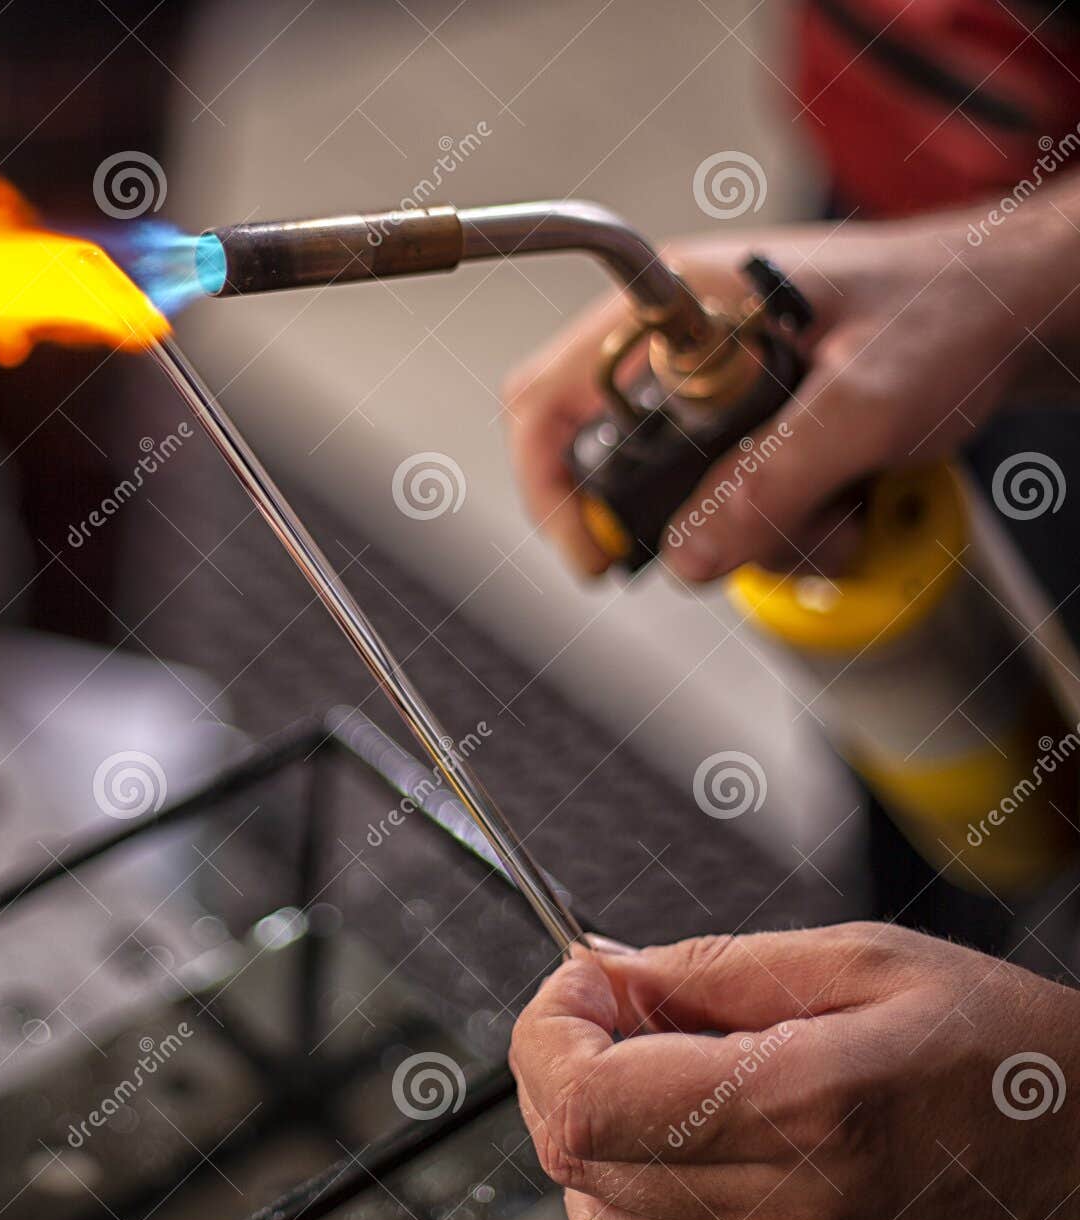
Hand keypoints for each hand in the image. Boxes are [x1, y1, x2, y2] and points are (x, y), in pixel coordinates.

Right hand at [502, 200, 1077, 580]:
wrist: (1023, 309)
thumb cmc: (952, 308)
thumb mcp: (860, 404)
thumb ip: (770, 482)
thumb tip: (688, 556)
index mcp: (677, 306)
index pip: (553, 397)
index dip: (551, 483)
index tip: (595, 554)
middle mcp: (683, 349)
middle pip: (617, 465)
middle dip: (686, 524)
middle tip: (743, 541)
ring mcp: (720, 392)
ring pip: (686, 504)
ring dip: (760, 536)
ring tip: (837, 513)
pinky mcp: (759, 428)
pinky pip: (736, 505)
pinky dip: (791, 531)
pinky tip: (849, 507)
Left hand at [509, 922, 1079, 1219]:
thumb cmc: (994, 1050)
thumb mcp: (860, 962)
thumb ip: (711, 968)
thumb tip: (603, 970)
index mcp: (805, 1110)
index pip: (587, 1099)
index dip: (549, 1028)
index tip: (582, 981)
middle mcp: (786, 1212)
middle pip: (575, 1155)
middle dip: (562, 1061)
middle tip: (621, 1006)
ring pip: (595, 1211)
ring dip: (593, 1122)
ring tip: (664, 1063)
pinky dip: (630, 1181)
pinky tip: (683, 1127)